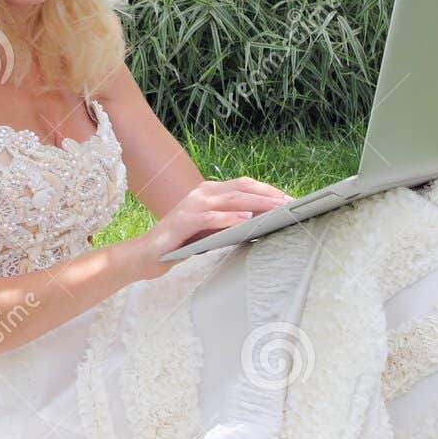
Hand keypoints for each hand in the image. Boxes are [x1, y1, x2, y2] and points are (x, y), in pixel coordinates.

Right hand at [122, 177, 291, 280]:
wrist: (148, 254)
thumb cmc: (183, 242)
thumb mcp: (212, 228)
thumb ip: (231, 220)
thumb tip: (263, 221)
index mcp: (209, 191)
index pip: (244, 185)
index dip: (267, 189)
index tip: (288, 199)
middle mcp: (202, 193)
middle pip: (242, 188)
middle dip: (268, 195)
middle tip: (289, 204)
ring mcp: (192, 205)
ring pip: (231, 199)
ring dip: (257, 203)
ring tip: (276, 209)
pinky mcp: (184, 220)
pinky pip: (211, 217)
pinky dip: (230, 218)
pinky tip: (246, 219)